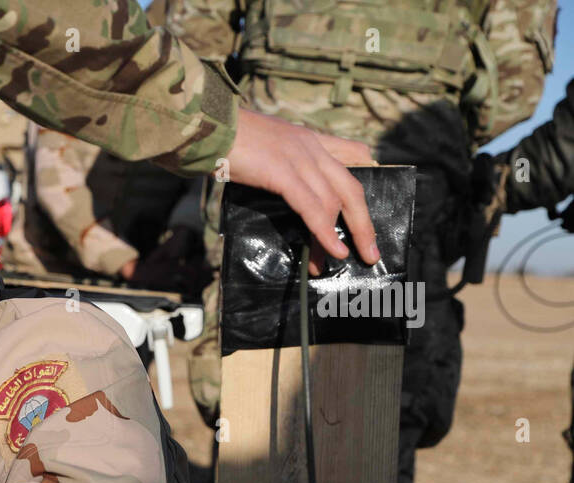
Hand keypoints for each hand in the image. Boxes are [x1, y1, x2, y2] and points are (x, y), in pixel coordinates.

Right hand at [226, 110, 379, 275]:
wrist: (208, 126)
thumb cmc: (224, 137)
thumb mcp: (260, 141)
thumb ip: (274, 158)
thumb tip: (268, 178)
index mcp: (306, 138)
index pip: (352, 152)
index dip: (362, 181)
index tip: (363, 209)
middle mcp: (311, 147)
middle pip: (351, 188)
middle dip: (363, 224)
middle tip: (370, 252)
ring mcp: (299, 159)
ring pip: (335, 202)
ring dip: (341, 237)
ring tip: (341, 260)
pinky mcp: (284, 174)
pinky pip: (312, 208)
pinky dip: (324, 233)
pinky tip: (330, 252)